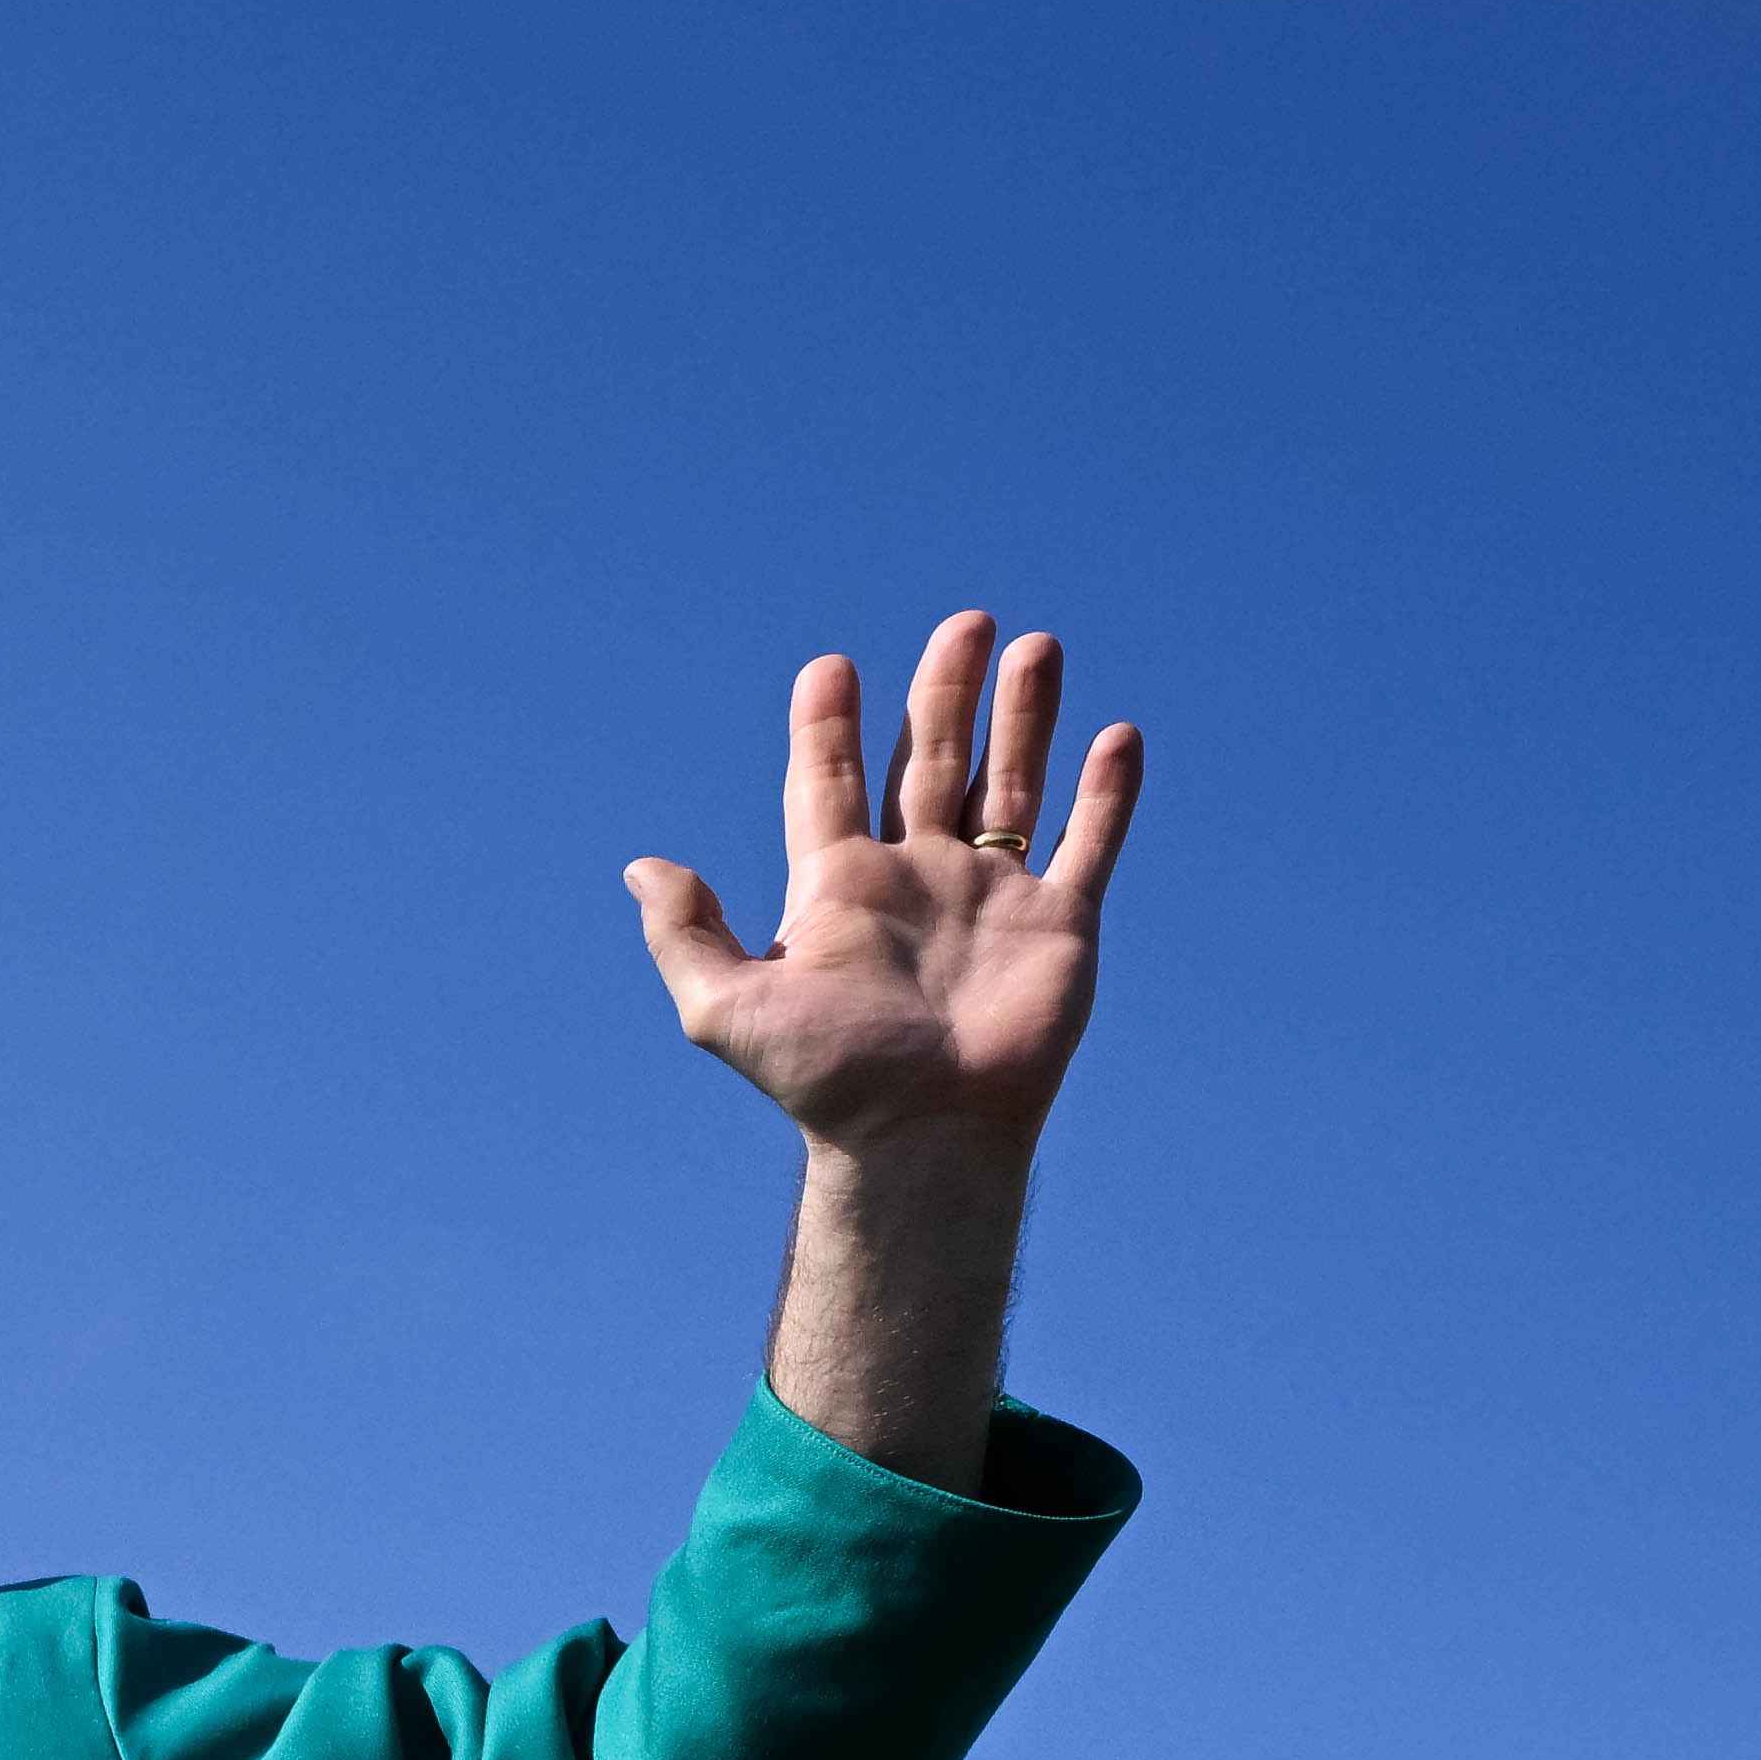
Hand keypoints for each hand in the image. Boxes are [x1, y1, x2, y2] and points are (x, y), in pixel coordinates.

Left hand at [628, 613, 1136, 1157]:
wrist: (920, 1138)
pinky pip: (1087, 844)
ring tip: (1036, 645)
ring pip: (1011, 783)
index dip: (829, 725)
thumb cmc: (824, 1080)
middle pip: (931, 760)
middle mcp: (918, 878)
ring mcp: (991, 897)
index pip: (833, 782)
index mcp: (840, 887)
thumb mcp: (727, 1006)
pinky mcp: (1058, 925)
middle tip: (966, 621)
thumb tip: (643, 867)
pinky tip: (1117, 734)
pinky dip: (1106, 793)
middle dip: (946, 691)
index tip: (831, 667)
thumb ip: (686, 934)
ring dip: (1026, 716)